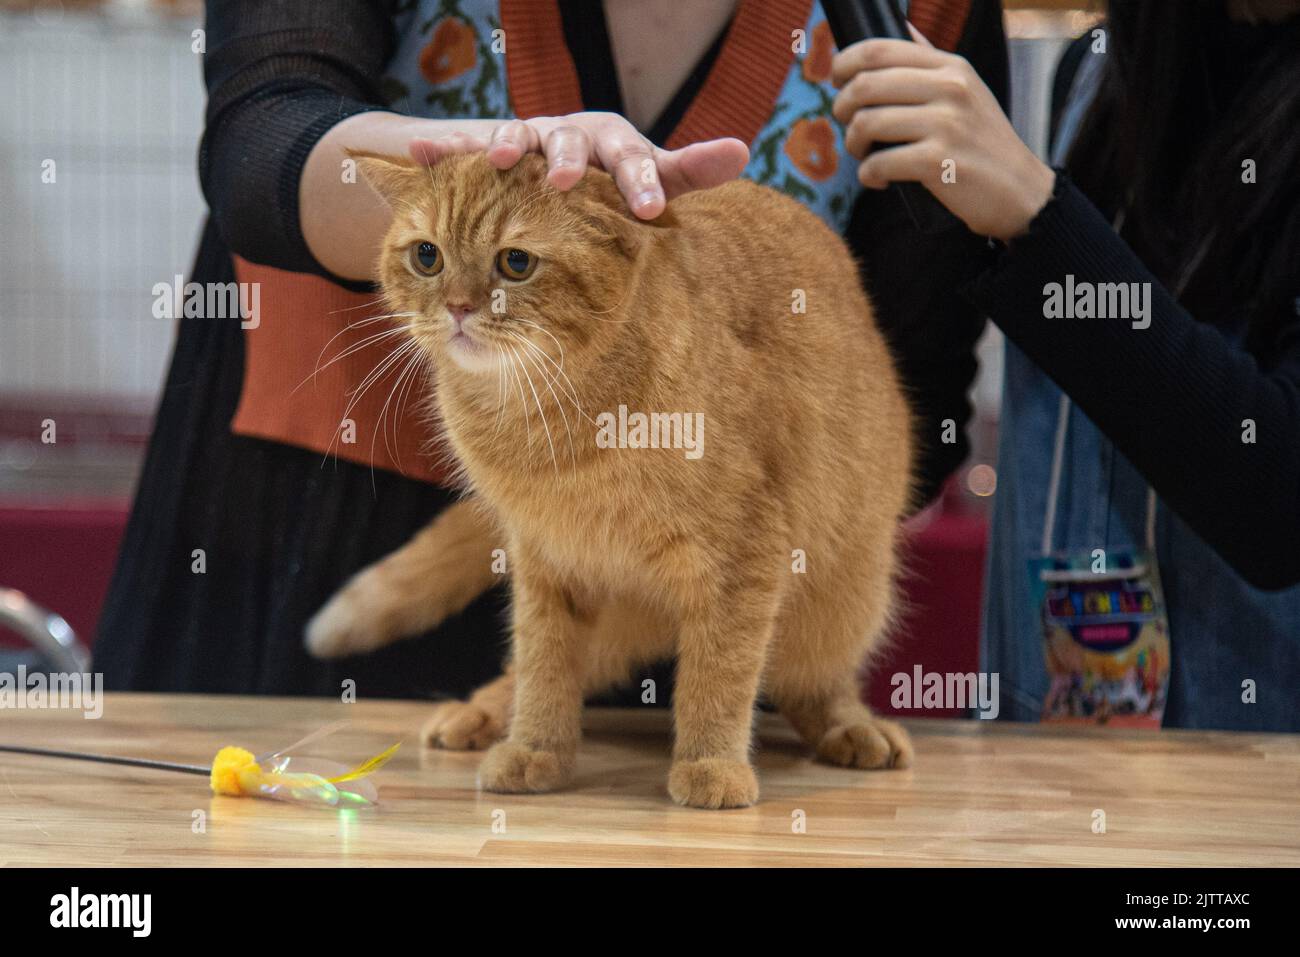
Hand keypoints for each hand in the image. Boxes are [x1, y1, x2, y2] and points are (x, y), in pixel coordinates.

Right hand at [408, 112, 749, 219]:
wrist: (552, 159)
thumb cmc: (609, 178)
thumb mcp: (649, 176)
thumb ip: (687, 171)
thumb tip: (743, 151)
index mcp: (613, 144)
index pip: (633, 160)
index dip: (639, 183)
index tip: (648, 211)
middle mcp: (570, 135)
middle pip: (571, 140)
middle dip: (567, 159)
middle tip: (563, 181)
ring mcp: (528, 138)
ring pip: (518, 135)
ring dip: (507, 144)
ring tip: (498, 161)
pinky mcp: (489, 145)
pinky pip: (465, 145)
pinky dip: (446, 149)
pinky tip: (424, 153)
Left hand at [830, 28, 1054, 240]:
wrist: (1021, 192)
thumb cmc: (983, 144)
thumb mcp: (967, 91)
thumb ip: (931, 63)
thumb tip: (901, 27)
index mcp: (951, 67)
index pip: (879, 49)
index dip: (843, 63)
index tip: (836, 81)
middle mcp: (949, 89)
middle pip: (864, 85)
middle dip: (842, 108)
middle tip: (848, 126)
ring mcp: (945, 125)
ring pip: (866, 123)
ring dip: (853, 144)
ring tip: (864, 155)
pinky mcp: (938, 162)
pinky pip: (879, 163)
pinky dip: (868, 175)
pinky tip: (878, 180)